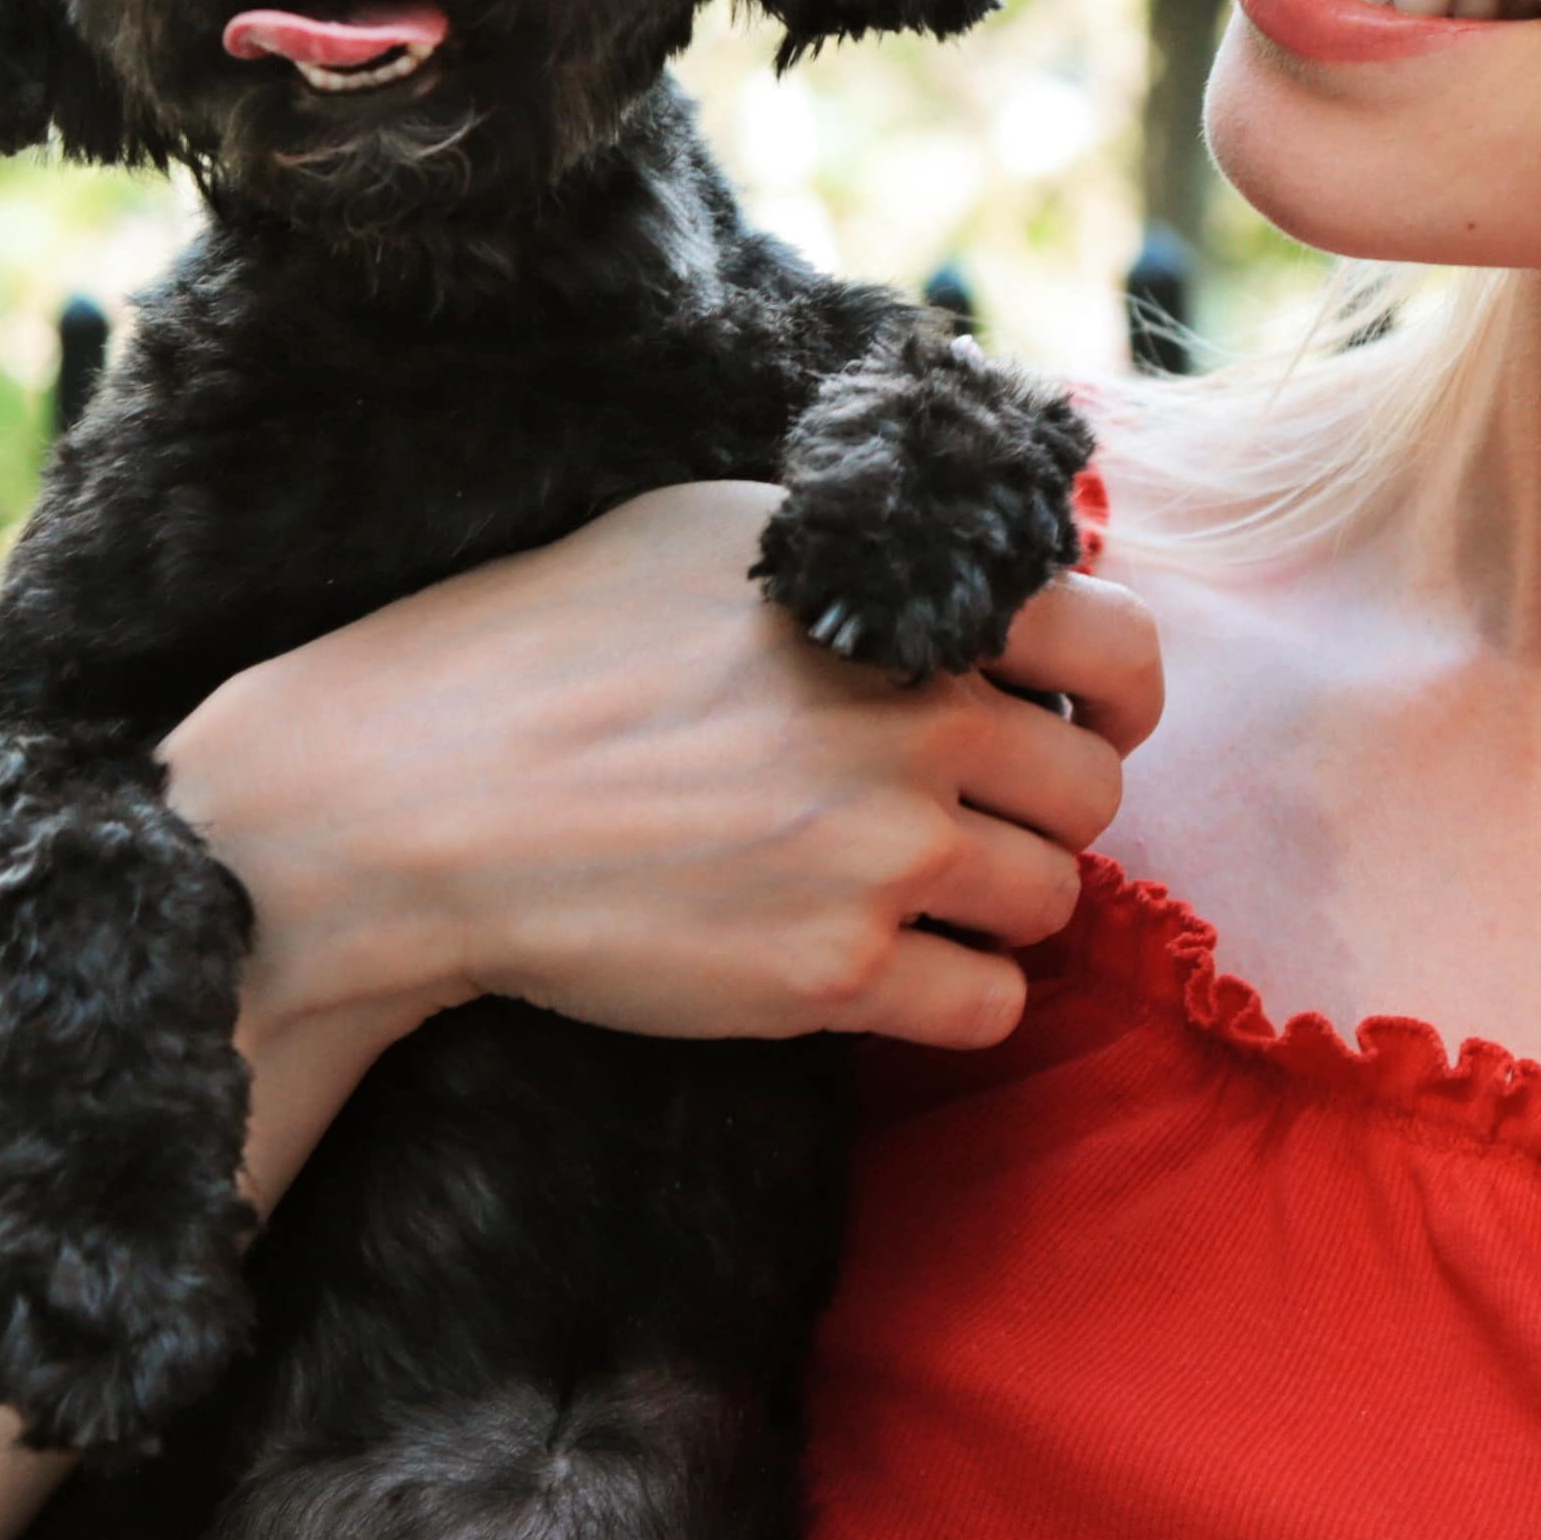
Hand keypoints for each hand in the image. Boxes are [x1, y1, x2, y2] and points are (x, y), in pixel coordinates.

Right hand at [171, 479, 1160, 1085]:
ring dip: (997, 903)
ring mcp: (879, 858)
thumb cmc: (551, 644)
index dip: (1116, 693)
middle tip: (963, 814)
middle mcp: (914, 727)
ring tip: (903, 886)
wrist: (422, 796)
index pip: (1118, 644)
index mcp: (902, 607)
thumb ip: (868, 550)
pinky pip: (986, 1007)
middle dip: (1044, 807)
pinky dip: (956, 993)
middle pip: (1093, 792)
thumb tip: (978, 570)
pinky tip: (883, 962)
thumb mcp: (716, 531)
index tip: (1084, 720)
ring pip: (1051, 904)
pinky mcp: (830, 977)